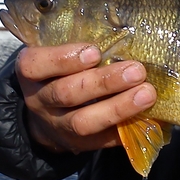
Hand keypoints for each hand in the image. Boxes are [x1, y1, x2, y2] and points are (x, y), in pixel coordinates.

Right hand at [16, 43, 156, 153]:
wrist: (46, 114)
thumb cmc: (60, 71)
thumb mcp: (56, 53)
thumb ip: (78, 47)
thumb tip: (121, 34)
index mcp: (31, 73)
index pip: (36, 66)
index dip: (64, 59)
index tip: (95, 52)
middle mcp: (40, 101)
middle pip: (67, 93)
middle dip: (104, 82)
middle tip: (136, 71)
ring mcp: (57, 126)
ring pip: (83, 122)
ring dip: (118, 107)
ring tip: (146, 94)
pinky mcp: (77, 145)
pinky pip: (101, 141)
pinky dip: (126, 129)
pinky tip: (148, 118)